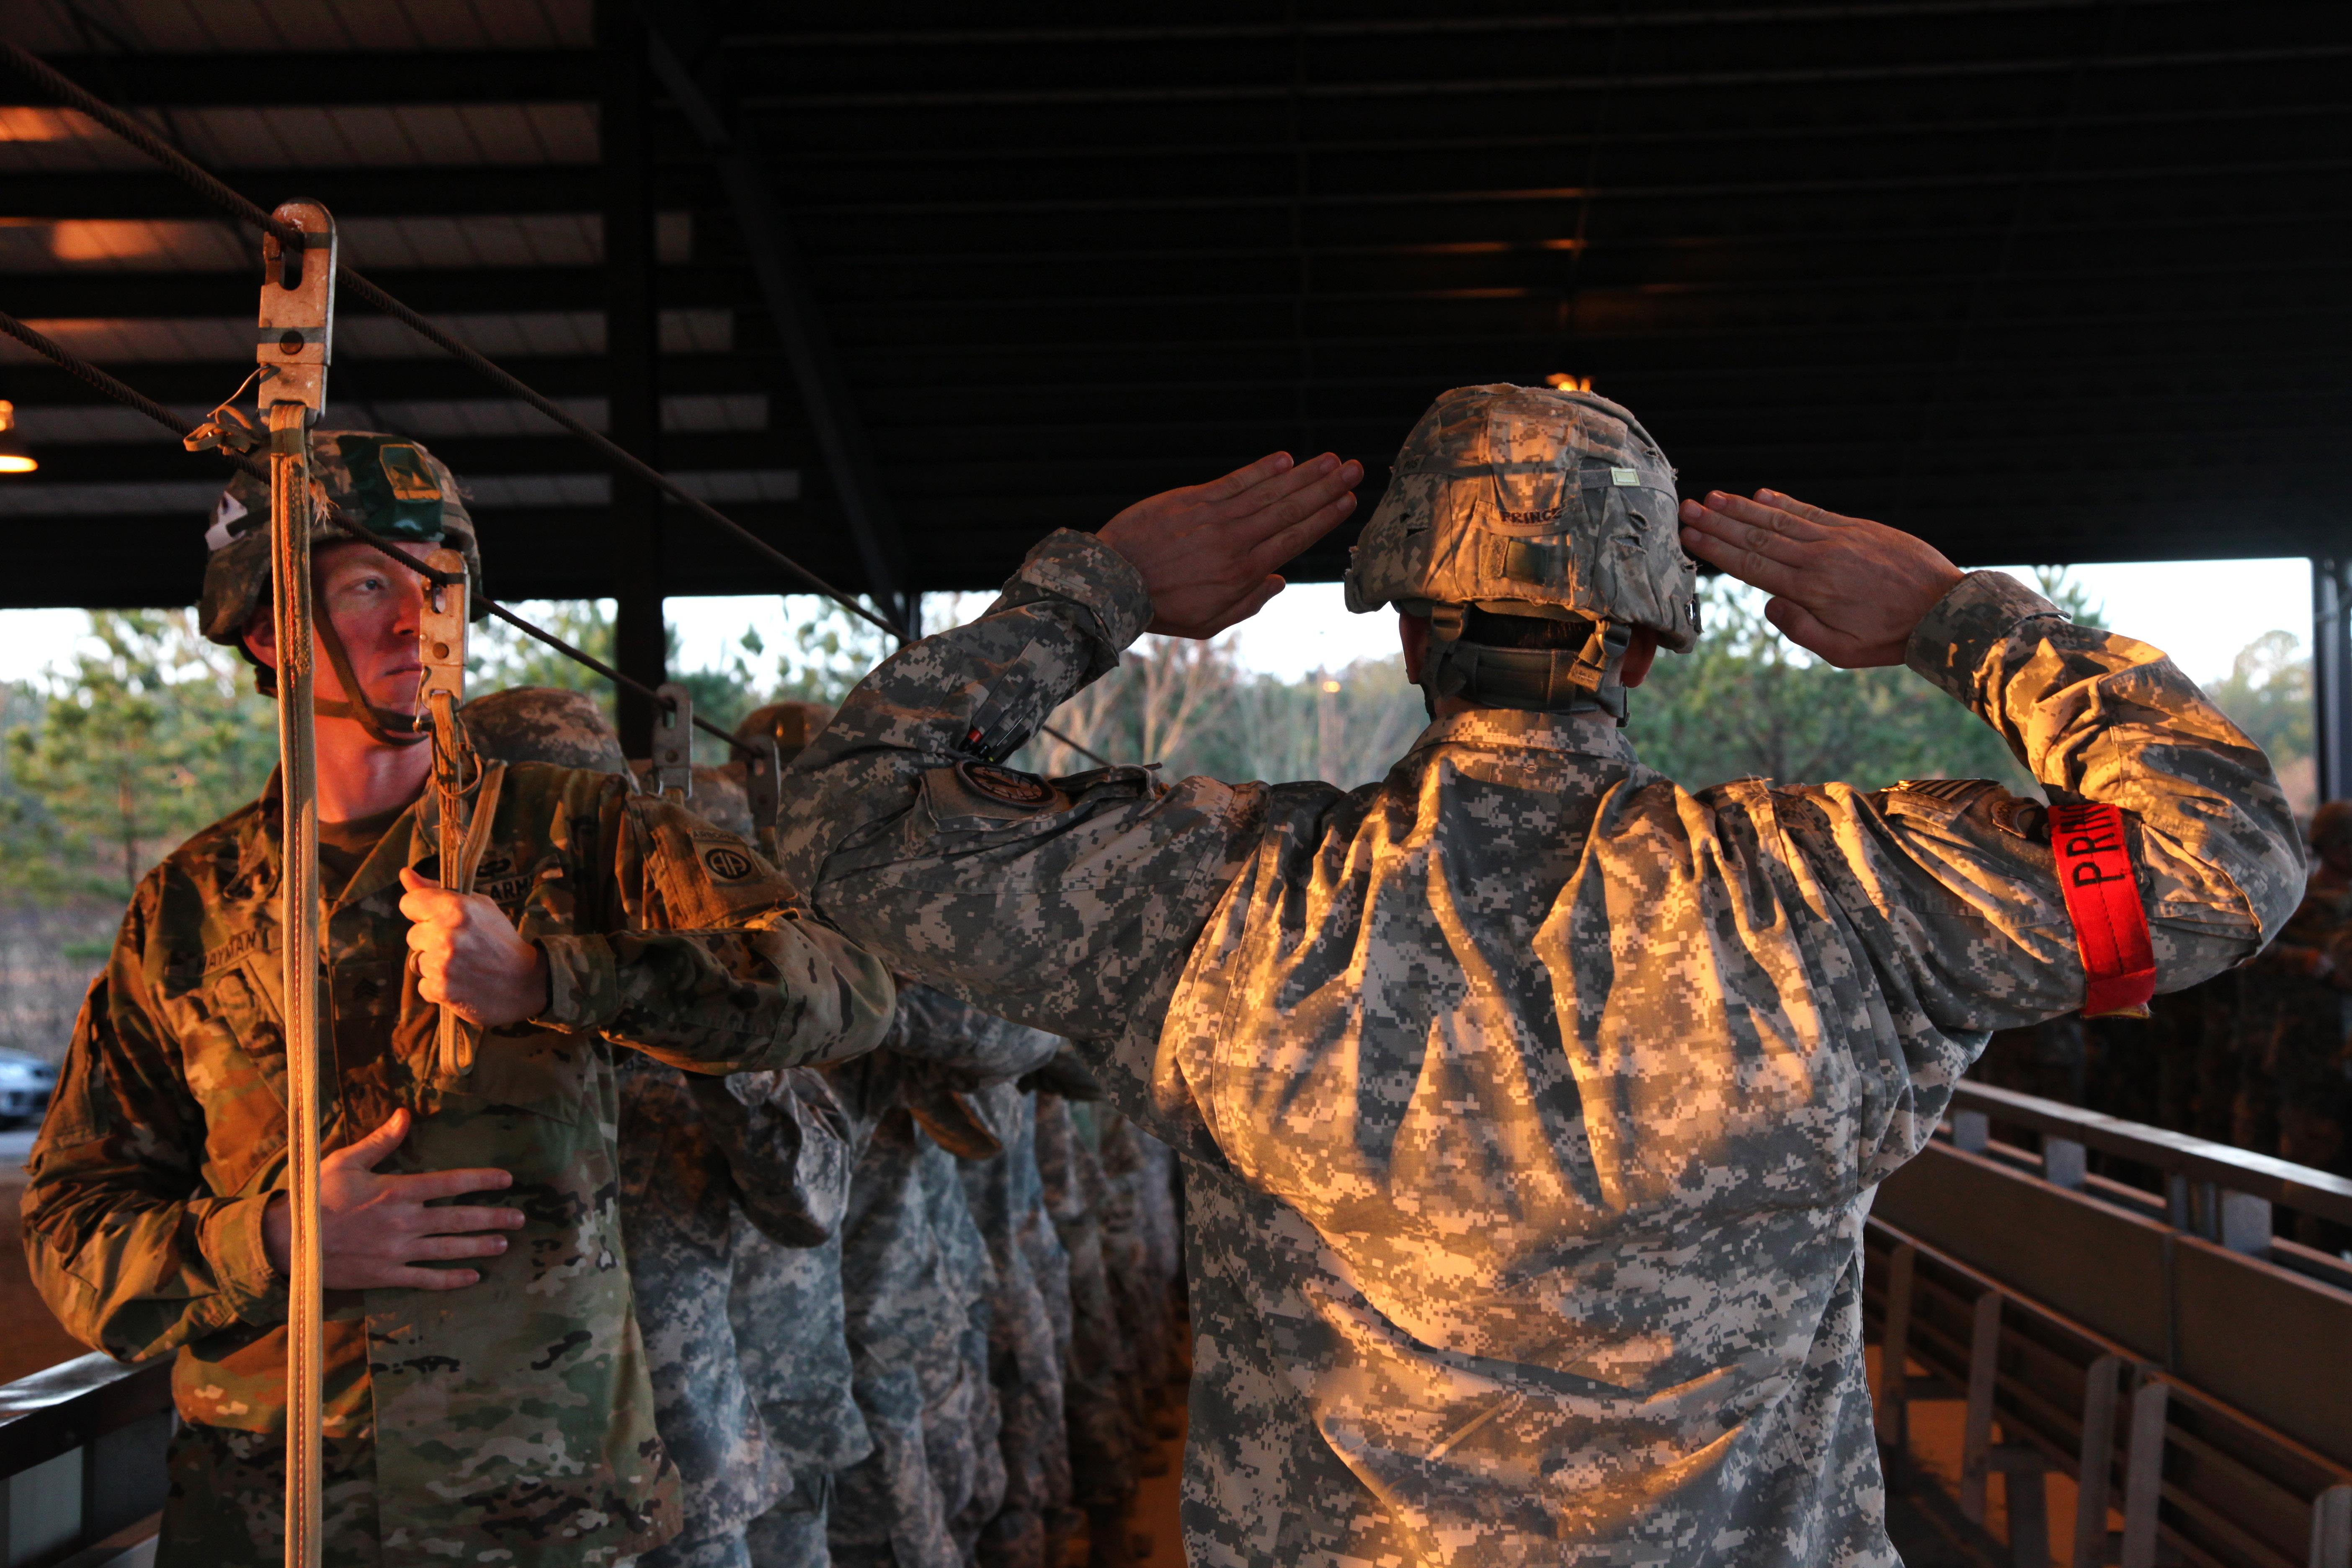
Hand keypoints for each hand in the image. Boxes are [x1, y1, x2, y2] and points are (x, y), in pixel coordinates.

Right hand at [262, 1109, 522, 1290]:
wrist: (287, 1242)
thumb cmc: (315, 1197)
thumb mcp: (346, 1161)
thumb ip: (381, 1141)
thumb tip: (405, 1114)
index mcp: (398, 1191)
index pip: (451, 1183)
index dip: (482, 1180)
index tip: (507, 1179)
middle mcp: (405, 1222)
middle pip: (459, 1218)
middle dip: (493, 1217)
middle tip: (520, 1218)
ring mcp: (398, 1251)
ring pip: (449, 1249)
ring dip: (479, 1246)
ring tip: (504, 1244)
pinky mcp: (386, 1275)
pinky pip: (426, 1279)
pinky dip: (451, 1279)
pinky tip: (472, 1278)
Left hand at [398, 868, 549, 1026]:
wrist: (527, 980)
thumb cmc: (501, 939)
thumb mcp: (479, 906)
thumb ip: (438, 890)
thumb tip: (405, 874)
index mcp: (455, 908)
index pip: (409, 903)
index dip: (423, 911)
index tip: (437, 918)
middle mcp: (445, 935)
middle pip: (413, 935)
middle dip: (431, 939)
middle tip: (459, 945)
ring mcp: (441, 965)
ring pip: (418, 961)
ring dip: (435, 964)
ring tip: (461, 965)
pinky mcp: (441, 990)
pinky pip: (423, 985)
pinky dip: (439, 985)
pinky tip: (460, 982)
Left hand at [1098, 451, 1364, 637]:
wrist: (1113, 583)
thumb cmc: (1162, 607)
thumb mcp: (1208, 623)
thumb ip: (1248, 604)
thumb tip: (1278, 580)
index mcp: (1243, 574)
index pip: (1294, 539)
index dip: (1324, 518)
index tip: (1348, 501)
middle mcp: (1236, 542)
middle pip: (1290, 510)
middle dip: (1326, 489)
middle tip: (1355, 470)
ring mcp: (1215, 518)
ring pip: (1269, 492)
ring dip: (1304, 474)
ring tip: (1332, 460)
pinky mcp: (1192, 500)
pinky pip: (1235, 482)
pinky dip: (1261, 470)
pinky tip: (1285, 459)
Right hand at [1677, 489, 1965, 667]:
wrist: (1943, 609)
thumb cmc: (1890, 637)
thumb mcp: (1841, 652)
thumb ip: (1800, 629)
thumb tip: (1769, 604)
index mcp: (1810, 590)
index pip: (1751, 564)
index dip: (1716, 549)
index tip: (1690, 535)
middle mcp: (1818, 558)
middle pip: (1757, 536)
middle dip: (1718, 522)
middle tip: (1687, 508)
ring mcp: (1837, 538)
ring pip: (1780, 520)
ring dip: (1742, 508)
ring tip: (1713, 498)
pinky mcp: (1856, 528)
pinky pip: (1812, 511)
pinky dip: (1784, 502)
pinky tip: (1761, 494)